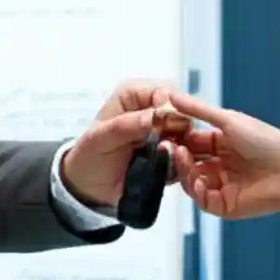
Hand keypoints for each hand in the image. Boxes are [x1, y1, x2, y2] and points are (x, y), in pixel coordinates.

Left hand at [61, 79, 182, 206]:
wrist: (90, 186)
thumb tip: (154, 116)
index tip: (168, 128)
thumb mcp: (100, 140)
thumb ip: (125, 126)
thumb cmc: (90, 157)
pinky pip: (188, 150)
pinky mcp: (170, 149)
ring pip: (190, 131)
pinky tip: (173, 168)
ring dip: (185, 146)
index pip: (165, 92)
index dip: (171, 109)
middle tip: (171, 148)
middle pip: (183, 111)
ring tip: (169, 160)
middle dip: (182, 129)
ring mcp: (163, 129)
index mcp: (133, 94)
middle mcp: (151, 107)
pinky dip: (185, 159)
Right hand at [165, 91, 279, 218]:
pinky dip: (196, 191)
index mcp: (223, 144)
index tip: (163, 134)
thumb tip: (172, 96)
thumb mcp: (229, 120)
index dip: (177, 139)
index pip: (191, 142)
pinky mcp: (225, 205)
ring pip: (190, 181)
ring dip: (183, 171)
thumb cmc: (268, 143)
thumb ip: (198, 110)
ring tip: (183, 159)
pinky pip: (201, 200)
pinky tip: (198, 181)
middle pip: (188, 163)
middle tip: (168, 148)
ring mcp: (222, 186)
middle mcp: (221, 165)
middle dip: (176, 156)